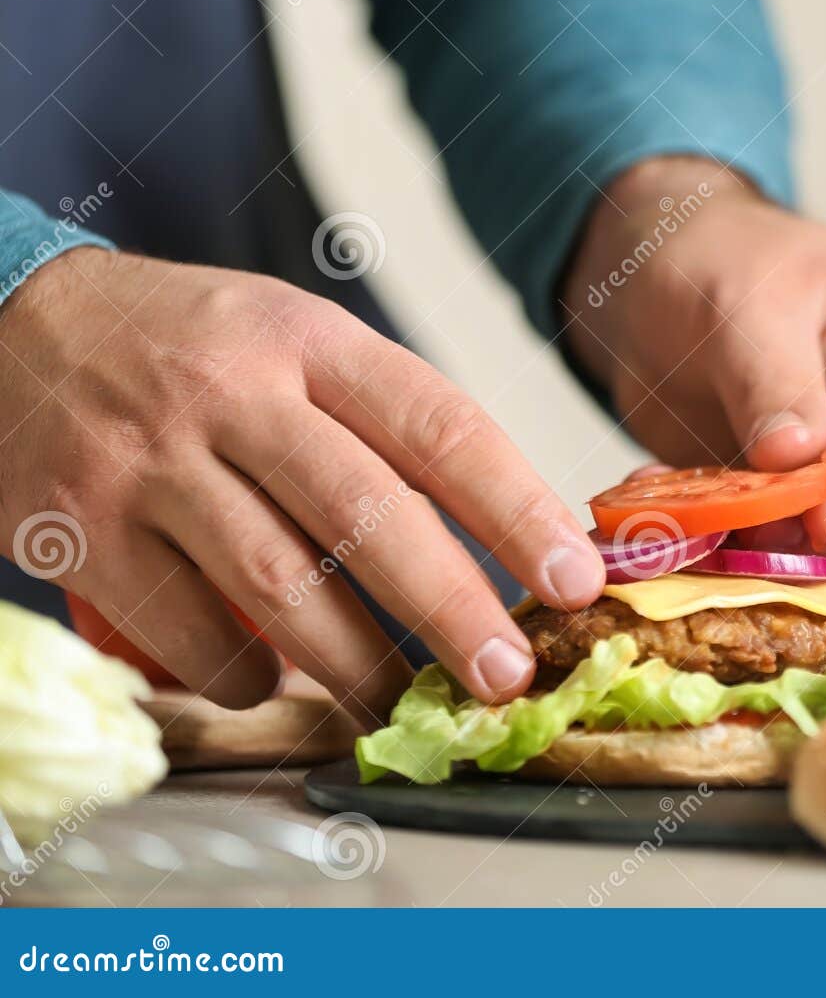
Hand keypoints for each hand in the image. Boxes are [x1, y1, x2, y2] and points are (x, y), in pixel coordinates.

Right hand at [0, 250, 606, 723]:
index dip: (516, 508)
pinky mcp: (84, 524)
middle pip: (365, 512)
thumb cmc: (189, 346)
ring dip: (354, 663)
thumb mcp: (294, 338)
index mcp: (311, 339)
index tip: (572, 576)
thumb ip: (384, 421)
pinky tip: (273, 684)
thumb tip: (503, 536)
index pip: (438, 426)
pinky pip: (183, 628)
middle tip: (506, 674)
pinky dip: (242, 674)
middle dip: (450, 605)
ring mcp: (153, 459)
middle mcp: (234, 391)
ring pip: (276, 583)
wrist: (14, 320)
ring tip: (402, 702)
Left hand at [563, 157, 825, 560]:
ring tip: (735, 523)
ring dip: (823, 550)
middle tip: (768, 530)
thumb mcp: (738, 303)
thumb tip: (797, 457)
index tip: (821, 515)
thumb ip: (770, 378)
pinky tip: (724, 524)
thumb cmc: (726, 269)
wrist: (679, 293)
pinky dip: (787, 552)